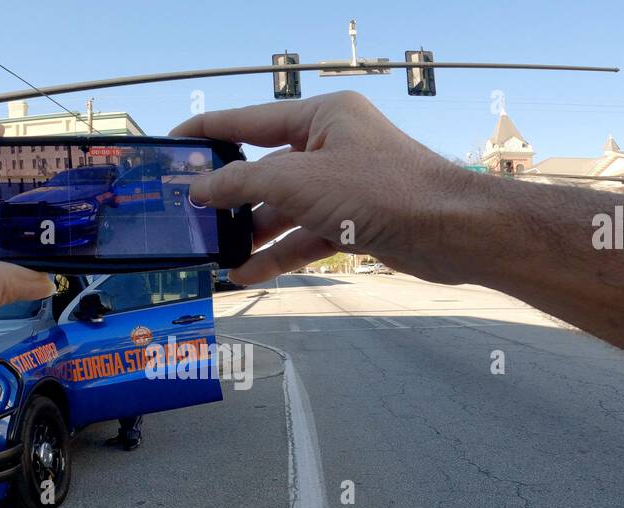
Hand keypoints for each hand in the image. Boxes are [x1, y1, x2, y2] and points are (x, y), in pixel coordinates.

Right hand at [172, 91, 480, 284]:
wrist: (448, 231)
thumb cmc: (382, 190)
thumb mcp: (297, 182)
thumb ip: (241, 183)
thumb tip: (201, 188)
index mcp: (321, 117)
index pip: (250, 121)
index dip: (209, 133)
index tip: (175, 144)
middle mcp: (332, 146)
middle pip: (266, 171)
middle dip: (231, 198)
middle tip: (192, 216)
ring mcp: (344, 186)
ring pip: (285, 209)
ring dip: (252, 234)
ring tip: (216, 256)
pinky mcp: (354, 221)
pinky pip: (305, 235)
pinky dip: (279, 254)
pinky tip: (248, 273)